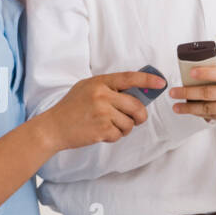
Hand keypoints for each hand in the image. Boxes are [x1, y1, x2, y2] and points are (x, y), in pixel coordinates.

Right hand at [38, 71, 160, 150]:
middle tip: (137, 119)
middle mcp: (102, 95)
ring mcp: (102, 112)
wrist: (54, 127)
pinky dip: (114, 136)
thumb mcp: (87, 88)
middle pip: (137, 106)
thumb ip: (109, 88)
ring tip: (109, 126)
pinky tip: (101, 132)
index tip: (161, 83)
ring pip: (130, 123)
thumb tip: (137, 92)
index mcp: (99, 82)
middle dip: (140, 116)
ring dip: (124, 128)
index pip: (129, 78)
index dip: (147, 80)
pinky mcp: (102, 129)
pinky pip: (120, 134)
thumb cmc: (72, 108)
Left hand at [169, 65, 215, 138]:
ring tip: (176, 106)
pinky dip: (202, 114)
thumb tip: (206, 76)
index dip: (205, 72)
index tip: (191, 72)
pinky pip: (214, 117)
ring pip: (207, 108)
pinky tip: (192, 112)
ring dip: (189, 107)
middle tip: (173, 92)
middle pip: (208, 92)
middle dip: (187, 92)